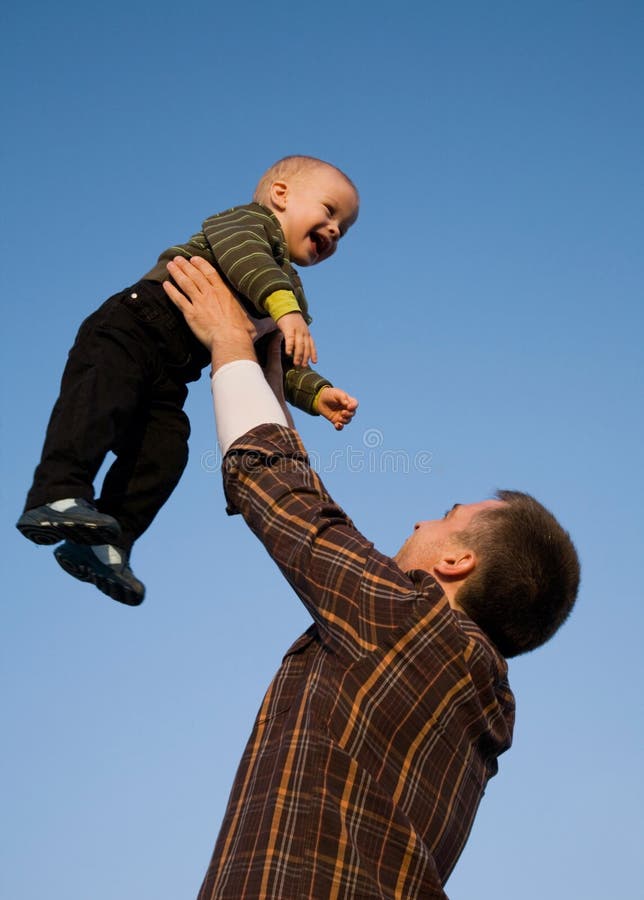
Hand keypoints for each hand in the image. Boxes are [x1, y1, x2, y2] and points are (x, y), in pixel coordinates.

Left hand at [163, 256, 256, 371]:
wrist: (231, 341)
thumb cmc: (245, 333)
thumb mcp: (258, 323)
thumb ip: (266, 321)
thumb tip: (279, 324)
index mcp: (225, 293)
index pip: (211, 273)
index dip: (201, 264)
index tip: (194, 259)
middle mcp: (211, 294)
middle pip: (195, 275)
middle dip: (185, 265)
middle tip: (178, 258)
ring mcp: (200, 303)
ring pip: (185, 283)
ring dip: (177, 273)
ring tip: (170, 265)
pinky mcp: (191, 314)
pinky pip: (178, 300)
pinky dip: (171, 291)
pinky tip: (165, 285)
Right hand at [277, 312, 317, 366]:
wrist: (285, 307)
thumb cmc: (290, 320)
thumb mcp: (298, 328)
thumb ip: (299, 337)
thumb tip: (297, 349)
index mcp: (306, 333)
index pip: (312, 344)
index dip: (314, 353)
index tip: (315, 362)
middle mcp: (304, 332)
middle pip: (307, 346)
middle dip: (305, 357)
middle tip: (303, 366)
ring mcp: (297, 330)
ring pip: (300, 345)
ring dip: (298, 355)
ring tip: (296, 364)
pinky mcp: (289, 328)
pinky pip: (290, 339)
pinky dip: (290, 347)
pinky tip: (288, 354)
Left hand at [314, 387, 358, 430]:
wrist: (320, 399)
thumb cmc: (329, 394)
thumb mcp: (336, 393)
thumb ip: (342, 398)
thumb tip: (347, 404)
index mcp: (348, 401)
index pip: (355, 404)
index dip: (354, 406)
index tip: (349, 407)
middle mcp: (346, 409)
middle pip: (352, 414)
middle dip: (349, 414)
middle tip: (342, 412)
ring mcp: (341, 415)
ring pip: (347, 421)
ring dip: (345, 421)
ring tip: (339, 418)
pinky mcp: (336, 421)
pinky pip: (340, 426)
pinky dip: (340, 427)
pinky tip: (337, 425)